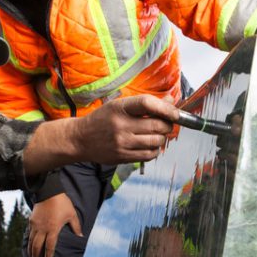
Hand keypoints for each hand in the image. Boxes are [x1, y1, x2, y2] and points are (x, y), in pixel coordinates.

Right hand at [22, 95, 179, 173]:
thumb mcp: (120, 105)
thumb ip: (145, 104)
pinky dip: (155, 150)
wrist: (80, 139)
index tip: (176, 113)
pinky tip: (149, 145)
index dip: (166, 108)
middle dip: (168, 124)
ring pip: (156, 141)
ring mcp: (122, 143)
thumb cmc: (103, 119)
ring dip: (162, 138)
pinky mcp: (123, 157)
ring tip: (156, 134)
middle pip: (157, 125)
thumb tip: (171, 100)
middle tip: (167, 123)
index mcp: (119, 107)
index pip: (147, 103)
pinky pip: (149, 155)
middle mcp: (120, 125)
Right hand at [28, 191, 78, 256]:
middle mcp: (43, 229)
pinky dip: (29, 242)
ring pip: (31, 242)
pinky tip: (29, 246)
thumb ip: (76, 227)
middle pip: (38, 247)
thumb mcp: (72, 215)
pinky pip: (29, 234)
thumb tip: (81, 236)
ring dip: (31, 252)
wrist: (49, 192)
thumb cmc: (62, 203)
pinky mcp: (31, 221)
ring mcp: (36, 225)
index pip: (50, 247)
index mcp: (53, 229)